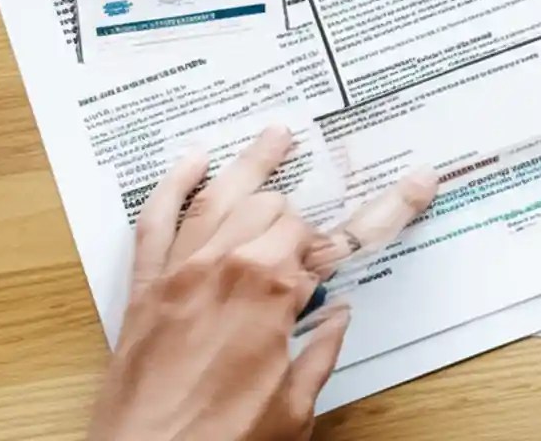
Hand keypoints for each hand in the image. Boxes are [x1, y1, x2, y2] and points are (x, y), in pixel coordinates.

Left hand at [88, 126, 437, 440]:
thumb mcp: (294, 405)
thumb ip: (321, 351)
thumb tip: (338, 315)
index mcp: (271, 292)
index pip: (321, 241)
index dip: (353, 231)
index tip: (395, 201)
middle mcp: (226, 266)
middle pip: (274, 211)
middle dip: (300, 218)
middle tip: (311, 236)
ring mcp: (180, 270)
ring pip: (220, 196)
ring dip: (252, 163)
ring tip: (276, 134)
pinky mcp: (144, 286)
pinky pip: (156, 219)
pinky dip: (174, 185)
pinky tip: (192, 161)